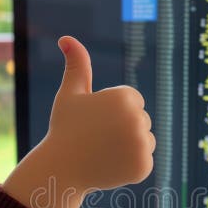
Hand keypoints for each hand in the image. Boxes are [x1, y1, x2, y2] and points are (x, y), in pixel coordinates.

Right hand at [45, 36, 155, 190]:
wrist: (60, 169)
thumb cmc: (65, 128)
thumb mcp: (70, 93)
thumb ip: (77, 65)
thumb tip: (66, 38)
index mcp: (124, 97)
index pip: (134, 101)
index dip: (114, 111)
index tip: (97, 120)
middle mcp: (137, 119)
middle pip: (142, 120)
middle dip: (123, 128)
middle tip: (98, 138)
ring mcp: (142, 145)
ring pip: (146, 140)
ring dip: (130, 146)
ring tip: (104, 151)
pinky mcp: (143, 166)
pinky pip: (144, 161)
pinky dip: (131, 165)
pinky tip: (110, 165)